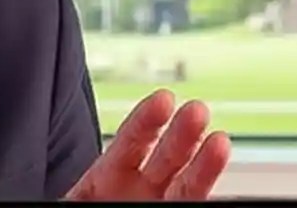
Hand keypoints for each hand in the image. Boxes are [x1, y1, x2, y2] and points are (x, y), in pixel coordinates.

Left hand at [64, 89, 230, 200]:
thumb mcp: (75, 204)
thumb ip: (84, 196)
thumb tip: (71, 201)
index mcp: (108, 178)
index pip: (131, 142)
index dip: (147, 121)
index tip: (164, 100)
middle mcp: (140, 193)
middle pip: (166, 159)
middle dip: (182, 133)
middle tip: (197, 111)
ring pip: (188, 187)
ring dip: (205, 165)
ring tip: (220, 142)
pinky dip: (213, 201)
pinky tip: (225, 194)